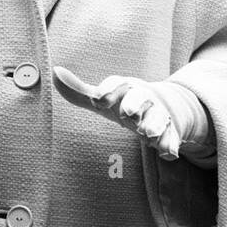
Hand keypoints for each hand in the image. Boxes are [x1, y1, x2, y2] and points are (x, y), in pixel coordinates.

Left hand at [53, 66, 213, 163]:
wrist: (163, 104)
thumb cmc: (124, 100)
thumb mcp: (103, 96)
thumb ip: (79, 90)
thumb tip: (54, 72)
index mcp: (126, 87)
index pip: (118, 83)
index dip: (108, 90)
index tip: (98, 99)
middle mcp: (144, 98)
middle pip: (141, 97)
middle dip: (134, 104)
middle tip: (127, 114)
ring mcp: (158, 114)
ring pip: (158, 117)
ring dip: (153, 124)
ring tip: (146, 135)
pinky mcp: (169, 130)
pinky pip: (172, 137)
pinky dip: (170, 144)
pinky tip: (167, 154)